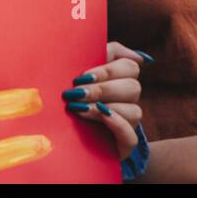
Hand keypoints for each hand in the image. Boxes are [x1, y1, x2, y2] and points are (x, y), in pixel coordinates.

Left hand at [63, 41, 146, 160]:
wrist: (60, 131)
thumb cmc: (68, 96)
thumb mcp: (77, 73)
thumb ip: (98, 54)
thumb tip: (136, 56)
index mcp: (119, 78)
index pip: (129, 66)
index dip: (108, 70)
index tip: (83, 77)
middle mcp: (127, 99)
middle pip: (133, 87)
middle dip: (103, 89)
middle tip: (77, 93)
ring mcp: (128, 122)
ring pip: (134, 110)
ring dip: (106, 108)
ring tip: (79, 109)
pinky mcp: (124, 143)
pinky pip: (131, 136)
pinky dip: (117, 125)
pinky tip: (100, 117)